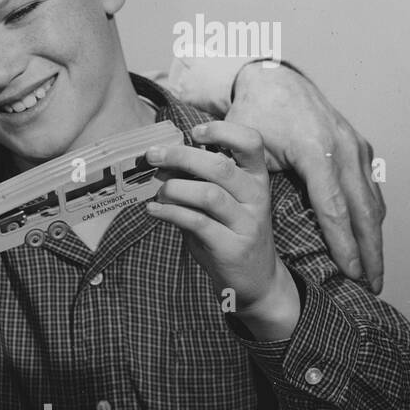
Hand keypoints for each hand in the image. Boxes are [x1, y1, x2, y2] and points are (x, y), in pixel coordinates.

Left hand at [145, 120, 299, 340]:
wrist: (255, 279)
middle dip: (181, 156)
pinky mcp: (232, 247)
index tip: (195, 132)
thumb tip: (161, 159)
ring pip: (208, 194)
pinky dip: (169, 213)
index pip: (251, 142)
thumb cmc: (230, 231)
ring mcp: (247, 223)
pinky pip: (196, 222)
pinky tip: (154, 210)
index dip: (223, 131)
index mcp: (256, 178)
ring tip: (157, 192)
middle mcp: (257, 197)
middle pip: (220, 167)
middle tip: (153, 156)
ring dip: (174, 188)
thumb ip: (196, 179)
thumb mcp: (221, 201)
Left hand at [227, 62, 384, 291]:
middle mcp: (343, 150)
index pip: (333, 207)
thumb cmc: (254, 112)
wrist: (274, 79)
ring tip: (373, 271)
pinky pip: (370, 188)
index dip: (343, 243)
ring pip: (371, 201)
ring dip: (374, 238)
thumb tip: (219, 208)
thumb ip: (239, 175)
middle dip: (370, 250)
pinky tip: (369, 239)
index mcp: (315, 152)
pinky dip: (371, 216)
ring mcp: (355, 147)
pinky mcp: (358, 145)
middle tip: (372, 284)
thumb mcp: (243, 143)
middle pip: (363, 211)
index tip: (350, 272)